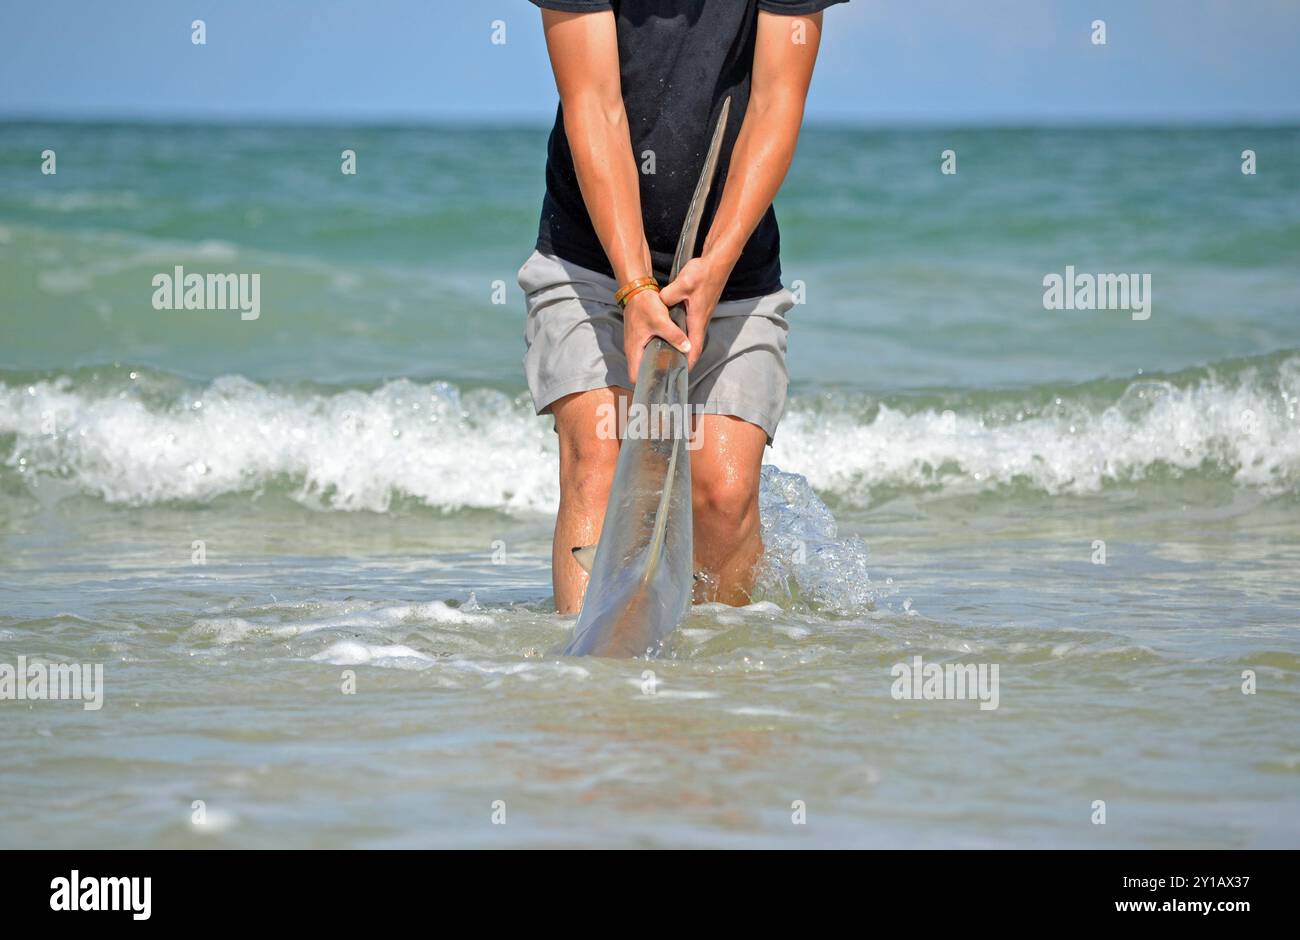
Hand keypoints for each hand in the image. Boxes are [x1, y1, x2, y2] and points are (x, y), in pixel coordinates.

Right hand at [622, 287, 689, 382]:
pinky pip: (649, 352)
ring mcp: (637, 345)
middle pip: (642, 372)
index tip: (661, 385)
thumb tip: (687, 348)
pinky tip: (671, 352)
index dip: (646, 383)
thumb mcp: (660, 320)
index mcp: (634, 350)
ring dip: (658, 364)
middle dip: (656, 375)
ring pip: (647, 362)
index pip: (635, 377)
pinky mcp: (642, 339)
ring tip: (674, 367)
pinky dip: (659, 354)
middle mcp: (633, 351)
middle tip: (673, 376)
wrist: (637, 290)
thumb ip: (674, 335)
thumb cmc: (645, 305)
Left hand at [659, 254, 728, 369]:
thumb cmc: (703, 274)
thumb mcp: (683, 284)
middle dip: (683, 358)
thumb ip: (669, 296)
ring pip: (691, 336)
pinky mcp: (699, 309)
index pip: (694, 348)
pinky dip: (682, 334)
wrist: (717, 262)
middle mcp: (701, 320)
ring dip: (683, 347)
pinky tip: (672, 333)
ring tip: (668, 354)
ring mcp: (701, 315)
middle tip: (669, 367)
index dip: (688, 363)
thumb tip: (660, 303)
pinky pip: (690, 326)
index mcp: (697, 320)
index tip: (680, 374)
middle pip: (692, 346)